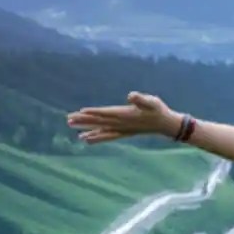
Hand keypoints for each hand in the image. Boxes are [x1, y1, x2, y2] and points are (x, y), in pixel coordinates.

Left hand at [66, 92, 180, 144]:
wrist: (165, 124)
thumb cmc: (158, 110)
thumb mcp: (152, 101)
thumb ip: (141, 99)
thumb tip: (131, 95)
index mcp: (126, 115)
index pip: (106, 113)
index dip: (94, 113)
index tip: (81, 112)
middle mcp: (121, 124)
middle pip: (99, 122)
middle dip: (84, 121)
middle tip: (68, 120)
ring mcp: (121, 129)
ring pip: (100, 130)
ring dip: (86, 129)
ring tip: (72, 128)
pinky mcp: (122, 132)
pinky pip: (106, 135)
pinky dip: (96, 136)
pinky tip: (86, 138)